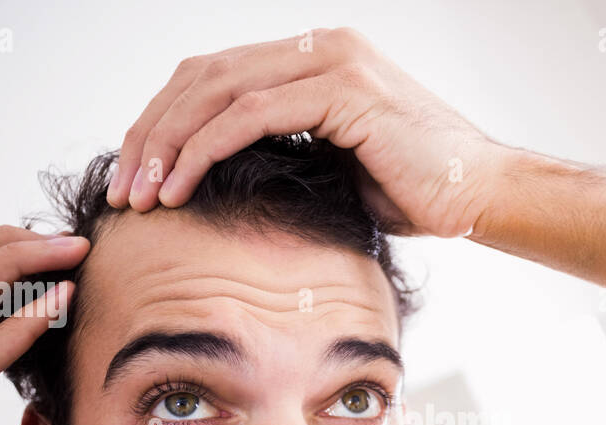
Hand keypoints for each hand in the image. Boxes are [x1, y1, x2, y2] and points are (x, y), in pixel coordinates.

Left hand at [105, 27, 511, 237]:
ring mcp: (330, 61)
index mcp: (311, 59)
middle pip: (203, 77)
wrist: (482, 193)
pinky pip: (252, 116)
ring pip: (218, 92)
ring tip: (141, 196)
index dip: (165, 122)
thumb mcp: (336, 165)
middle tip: (124, 188)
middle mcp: (316, 47)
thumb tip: (224, 180)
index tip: (137, 173)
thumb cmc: (417, 191)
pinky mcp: (342, 91)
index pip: (214, 78)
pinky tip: (179, 188)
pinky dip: (205, 151)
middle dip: (151, 133)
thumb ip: (285, 153)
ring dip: (167, 146)